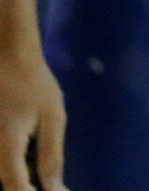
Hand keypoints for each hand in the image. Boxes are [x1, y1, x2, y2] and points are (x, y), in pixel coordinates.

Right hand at [0, 51, 63, 190]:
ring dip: (23, 170)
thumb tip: (55, 189)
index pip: (16, 189)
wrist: (6, 59)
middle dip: (30, 183)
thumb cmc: (33, 84)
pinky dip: (16, 159)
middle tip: (45, 159)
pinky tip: (26, 139)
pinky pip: (3, 161)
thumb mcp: (52, 117)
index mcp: (5, 145)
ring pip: (6, 171)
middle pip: (9, 183)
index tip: (53, 190)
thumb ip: (51, 155)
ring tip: (34, 139)